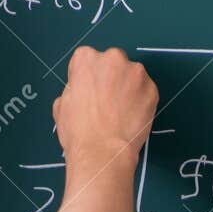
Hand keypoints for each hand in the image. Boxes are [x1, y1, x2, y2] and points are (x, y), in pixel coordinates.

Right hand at [52, 46, 157, 169]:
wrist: (102, 153)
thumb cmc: (77, 132)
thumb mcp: (61, 107)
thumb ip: (72, 90)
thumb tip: (79, 91)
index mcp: (86, 59)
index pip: (86, 60)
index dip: (87, 78)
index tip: (88, 93)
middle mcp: (113, 58)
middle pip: (112, 62)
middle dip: (110, 78)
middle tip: (105, 103)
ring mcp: (136, 72)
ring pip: (131, 76)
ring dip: (127, 89)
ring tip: (119, 114)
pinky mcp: (152, 89)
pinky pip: (145, 92)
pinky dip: (140, 102)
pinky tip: (130, 119)